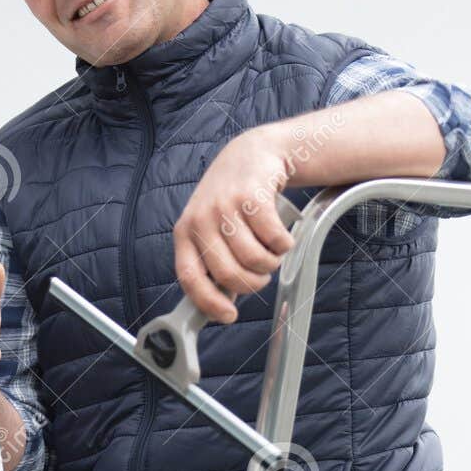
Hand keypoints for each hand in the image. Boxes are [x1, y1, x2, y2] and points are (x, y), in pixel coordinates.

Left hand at [172, 127, 294, 323]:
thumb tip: (220, 304)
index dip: (209, 302)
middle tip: (261, 275)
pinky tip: (281, 235)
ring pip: (254, 259)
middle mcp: (201, 218)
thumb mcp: (212, 228)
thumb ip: (212, 260)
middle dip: (252, 282)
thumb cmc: (232, 200)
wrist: (254, 154)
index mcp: (185, 231)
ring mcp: (226, 206)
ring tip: (270, 251)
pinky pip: (275, 240)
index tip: (229, 316)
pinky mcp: (252, 196)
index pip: (190, 277)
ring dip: (270, 263)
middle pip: (229, 274)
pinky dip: (284, 244)